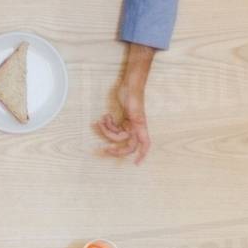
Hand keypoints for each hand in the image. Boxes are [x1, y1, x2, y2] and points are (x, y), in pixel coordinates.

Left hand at [97, 43, 154, 163]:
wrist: (130, 84)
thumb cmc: (134, 95)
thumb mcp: (134, 110)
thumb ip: (135, 122)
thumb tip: (132, 134)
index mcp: (140, 126)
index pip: (145, 144)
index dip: (142, 154)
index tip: (136, 164)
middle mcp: (135, 127)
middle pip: (127, 145)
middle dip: (116, 148)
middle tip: (105, 150)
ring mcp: (128, 123)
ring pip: (116, 135)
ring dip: (107, 130)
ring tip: (103, 119)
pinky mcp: (122, 119)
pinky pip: (113, 127)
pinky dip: (107, 124)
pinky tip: (105, 117)